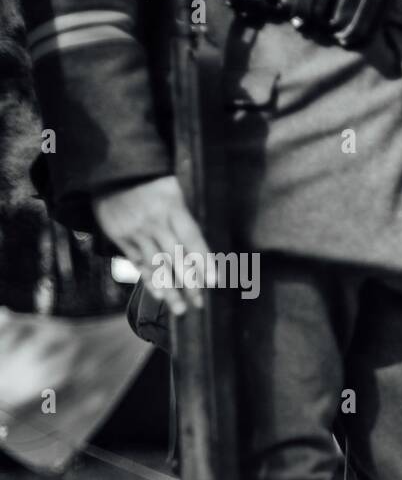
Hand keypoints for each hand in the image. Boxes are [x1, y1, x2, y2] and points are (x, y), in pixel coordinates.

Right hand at [92, 175, 207, 314]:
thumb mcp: (172, 191)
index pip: (192, 239)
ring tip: (181, 309)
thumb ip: (185, 221)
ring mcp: (134, 229)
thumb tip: (204, 256)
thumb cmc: (152, 183)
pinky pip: (136, 261)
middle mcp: (153, 220)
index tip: (214, 282)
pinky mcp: (118, 235)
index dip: (203, 261)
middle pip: (175, 256)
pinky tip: (158, 295)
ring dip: (169, 289)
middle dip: (189, 282)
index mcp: (171, 206)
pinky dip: (148, 279)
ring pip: (155, 263)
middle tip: (199, 303)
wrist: (110, 171)